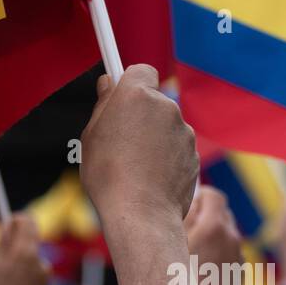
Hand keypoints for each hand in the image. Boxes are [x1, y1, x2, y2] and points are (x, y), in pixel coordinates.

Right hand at [0, 214, 47, 284]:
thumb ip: (3, 242)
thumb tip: (10, 223)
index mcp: (26, 251)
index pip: (27, 222)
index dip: (16, 219)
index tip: (7, 222)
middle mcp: (39, 260)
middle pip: (30, 238)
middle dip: (16, 239)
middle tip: (0, 249)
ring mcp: (44, 274)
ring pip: (30, 255)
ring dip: (18, 258)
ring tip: (1, 276)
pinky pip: (32, 269)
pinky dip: (23, 272)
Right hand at [80, 65, 197, 252]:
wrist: (140, 214)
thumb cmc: (108, 176)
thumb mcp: (91, 136)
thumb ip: (104, 104)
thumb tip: (109, 83)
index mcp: (137, 95)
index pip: (141, 70)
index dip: (131, 83)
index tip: (121, 97)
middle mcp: (165, 107)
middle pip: (154, 101)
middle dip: (141, 115)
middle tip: (121, 139)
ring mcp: (184, 131)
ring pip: (166, 126)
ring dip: (155, 137)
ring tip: (136, 165)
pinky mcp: (194, 155)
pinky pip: (177, 148)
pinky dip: (167, 157)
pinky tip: (151, 177)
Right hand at [184, 186, 240, 284]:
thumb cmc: (178, 284)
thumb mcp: (170, 244)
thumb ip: (178, 218)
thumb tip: (185, 204)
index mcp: (215, 226)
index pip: (213, 196)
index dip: (198, 197)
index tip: (185, 205)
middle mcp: (232, 238)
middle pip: (221, 213)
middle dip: (205, 215)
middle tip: (183, 226)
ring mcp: (238, 256)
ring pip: (226, 234)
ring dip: (212, 235)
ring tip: (190, 249)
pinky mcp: (239, 273)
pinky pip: (229, 252)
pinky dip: (218, 252)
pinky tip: (200, 267)